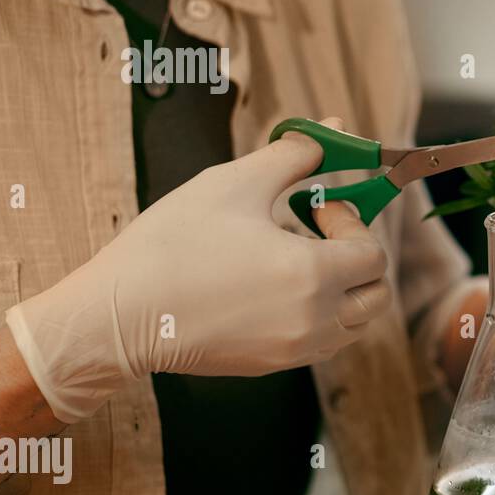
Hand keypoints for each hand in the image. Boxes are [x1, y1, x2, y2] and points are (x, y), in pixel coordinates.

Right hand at [5, 118, 391, 422]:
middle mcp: (313, 321)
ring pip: (354, 323)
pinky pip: (323, 341)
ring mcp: (295, 350)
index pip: (374, 256)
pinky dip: (320, 314)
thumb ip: (293, 155)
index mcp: (311, 276)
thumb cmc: (172, 245)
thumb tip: (333, 128)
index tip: (317, 204)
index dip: (353, 222)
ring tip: (297, 257)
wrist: (118, 316)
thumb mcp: (233, 184)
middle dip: (359, 257)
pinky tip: (277, 285)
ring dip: (344, 288)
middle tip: (317, 230)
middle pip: (376, 295)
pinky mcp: (273, 365)